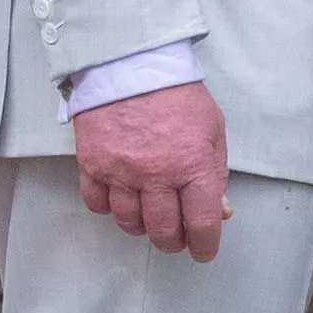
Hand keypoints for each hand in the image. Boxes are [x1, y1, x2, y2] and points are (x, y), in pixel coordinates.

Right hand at [73, 78, 226, 259]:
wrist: (132, 62)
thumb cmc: (177, 94)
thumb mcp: (212, 130)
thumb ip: (215, 173)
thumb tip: (220, 210)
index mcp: (193, 165)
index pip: (202, 224)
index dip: (205, 246)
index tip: (204, 250)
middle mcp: (156, 175)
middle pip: (163, 232)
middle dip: (173, 241)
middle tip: (177, 236)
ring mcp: (121, 171)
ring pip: (129, 222)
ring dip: (142, 226)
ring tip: (149, 214)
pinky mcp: (92, 164)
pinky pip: (97, 204)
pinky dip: (109, 208)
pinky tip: (120, 197)